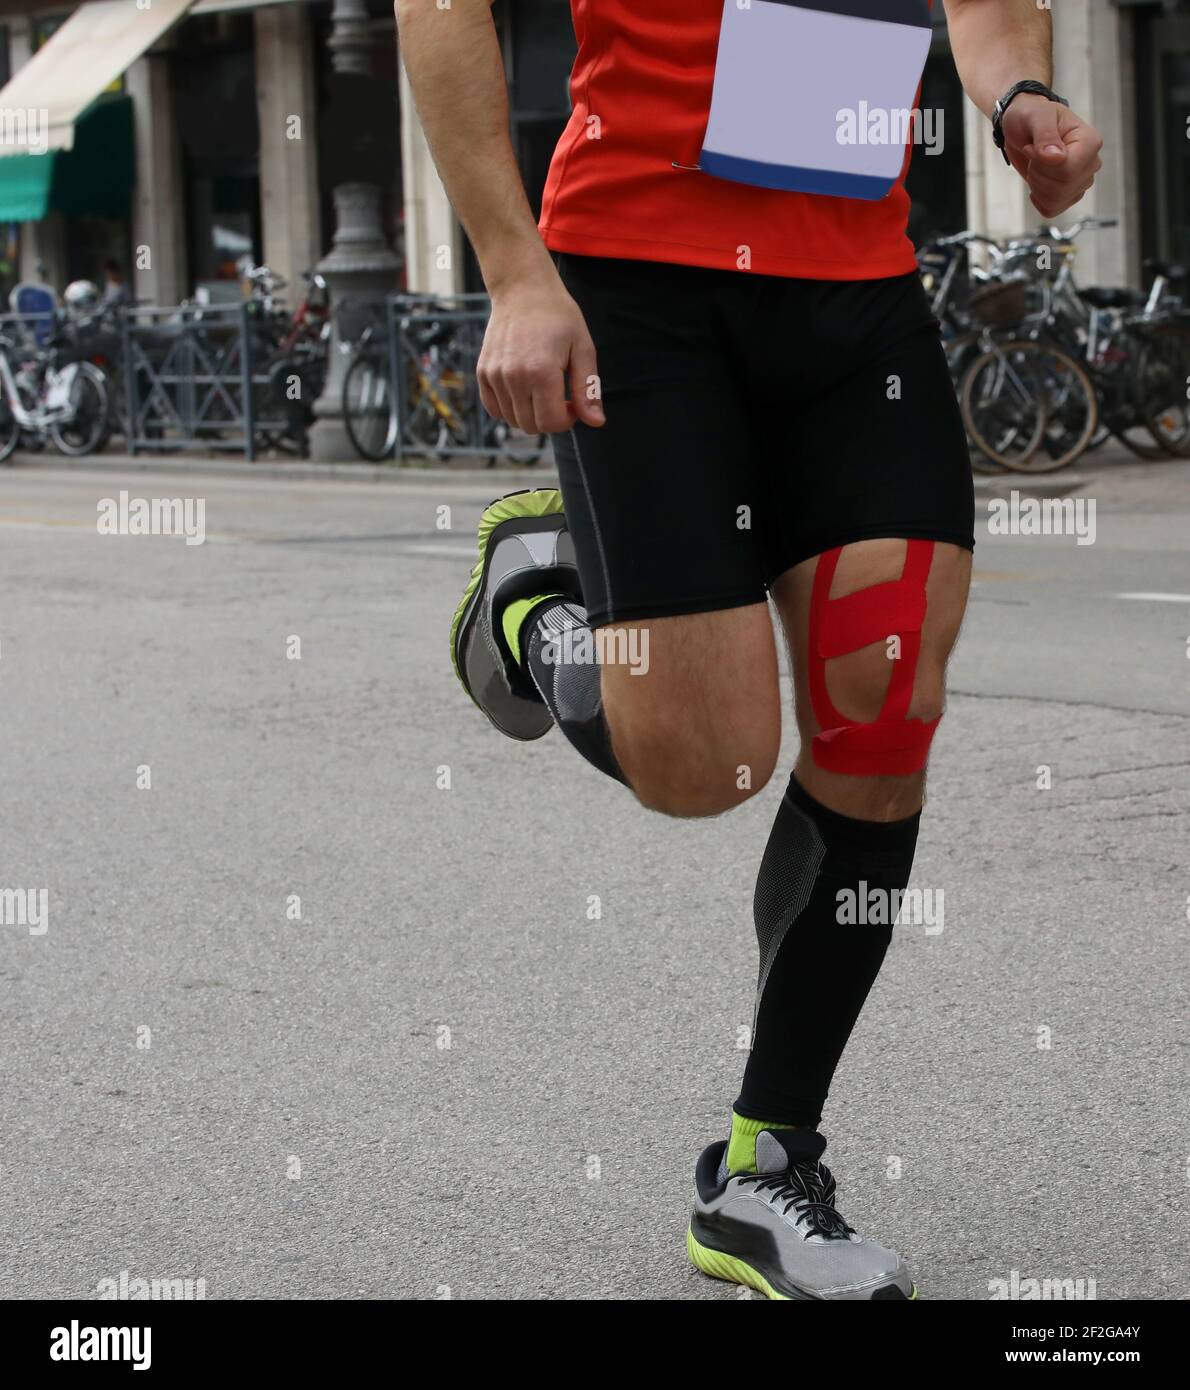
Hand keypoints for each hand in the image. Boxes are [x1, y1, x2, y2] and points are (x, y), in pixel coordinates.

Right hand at [477, 273, 604, 434]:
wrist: (523, 288)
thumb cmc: (558, 316)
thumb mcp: (583, 348)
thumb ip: (587, 389)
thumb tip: (596, 422)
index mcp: (541, 372)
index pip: (550, 423)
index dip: (566, 420)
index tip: (572, 403)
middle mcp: (514, 377)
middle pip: (531, 426)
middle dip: (549, 419)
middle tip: (559, 397)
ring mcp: (494, 375)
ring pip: (512, 420)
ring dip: (530, 413)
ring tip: (541, 390)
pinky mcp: (483, 372)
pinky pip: (494, 409)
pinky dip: (509, 408)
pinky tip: (523, 391)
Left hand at [1000, 94, 1102, 218]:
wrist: (1024, 126)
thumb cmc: (1031, 116)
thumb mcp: (1035, 117)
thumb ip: (1045, 135)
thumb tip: (1056, 158)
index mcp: (1090, 141)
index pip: (1069, 170)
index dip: (1043, 164)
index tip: (1032, 147)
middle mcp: (1090, 163)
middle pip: (1063, 187)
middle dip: (1038, 175)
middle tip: (1032, 155)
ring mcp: (1081, 180)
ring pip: (1057, 200)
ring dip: (1037, 186)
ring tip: (1036, 165)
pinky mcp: (1069, 194)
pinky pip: (1052, 209)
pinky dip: (1039, 199)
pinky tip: (1037, 181)